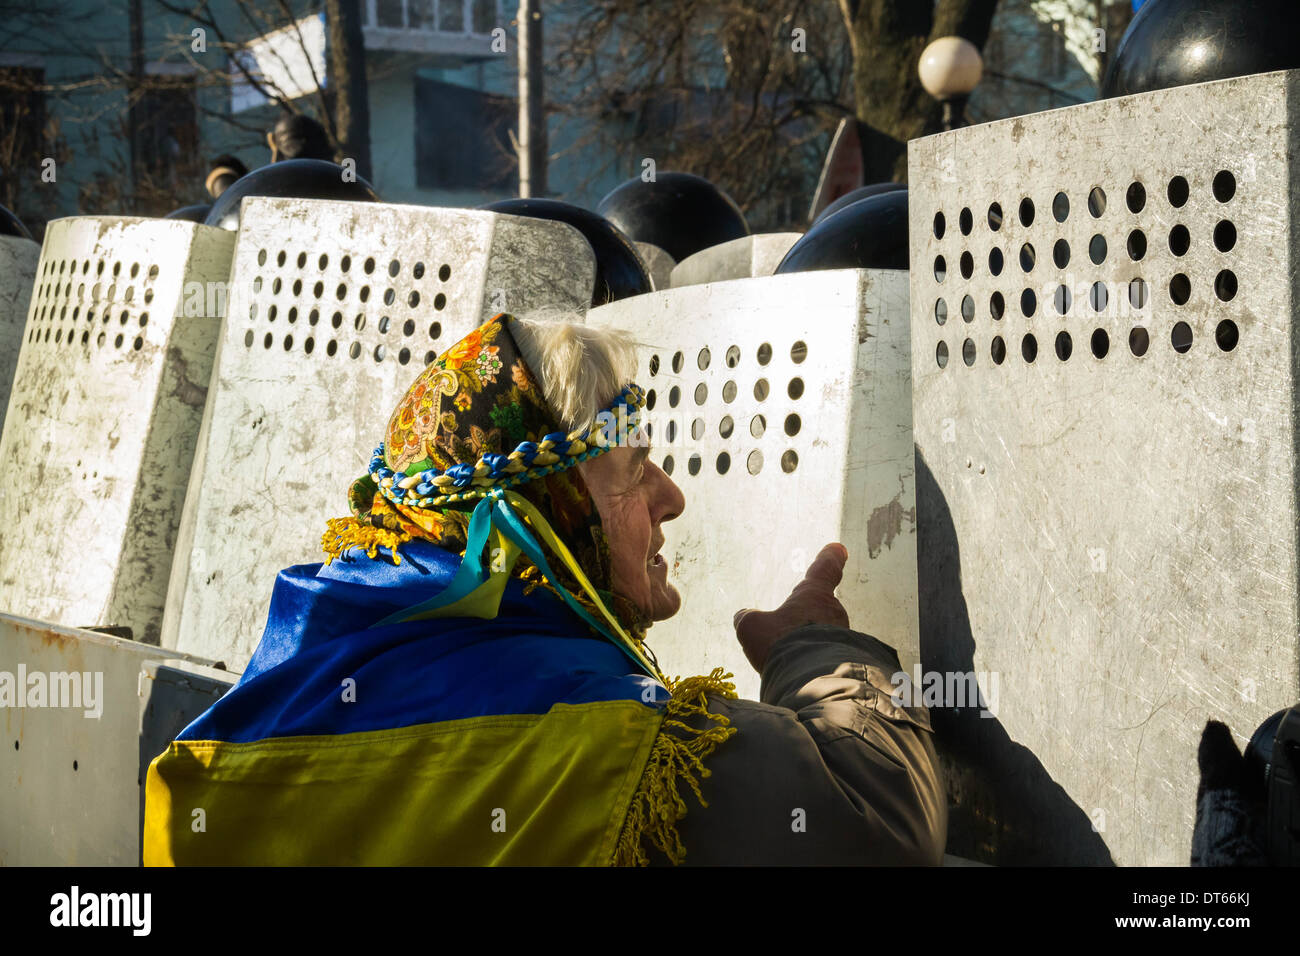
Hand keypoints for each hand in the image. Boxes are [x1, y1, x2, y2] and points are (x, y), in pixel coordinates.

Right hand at [733, 543, 850, 673]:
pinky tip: (801, 677)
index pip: (824, 570)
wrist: (811, 682)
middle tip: (793, 632)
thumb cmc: (781, 644)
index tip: (838, 548)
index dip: (828, 559)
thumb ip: (748, 618)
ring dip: (812, 644)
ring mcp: (845, 639)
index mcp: (814, 595)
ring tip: (791, 661)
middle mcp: (835, 613)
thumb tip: (743, 616)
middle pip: (823, 610)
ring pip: (826, 637)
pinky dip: (816, 663)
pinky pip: (829, 659)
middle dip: (810, 618)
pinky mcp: (848, 664)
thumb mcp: (752, 627)